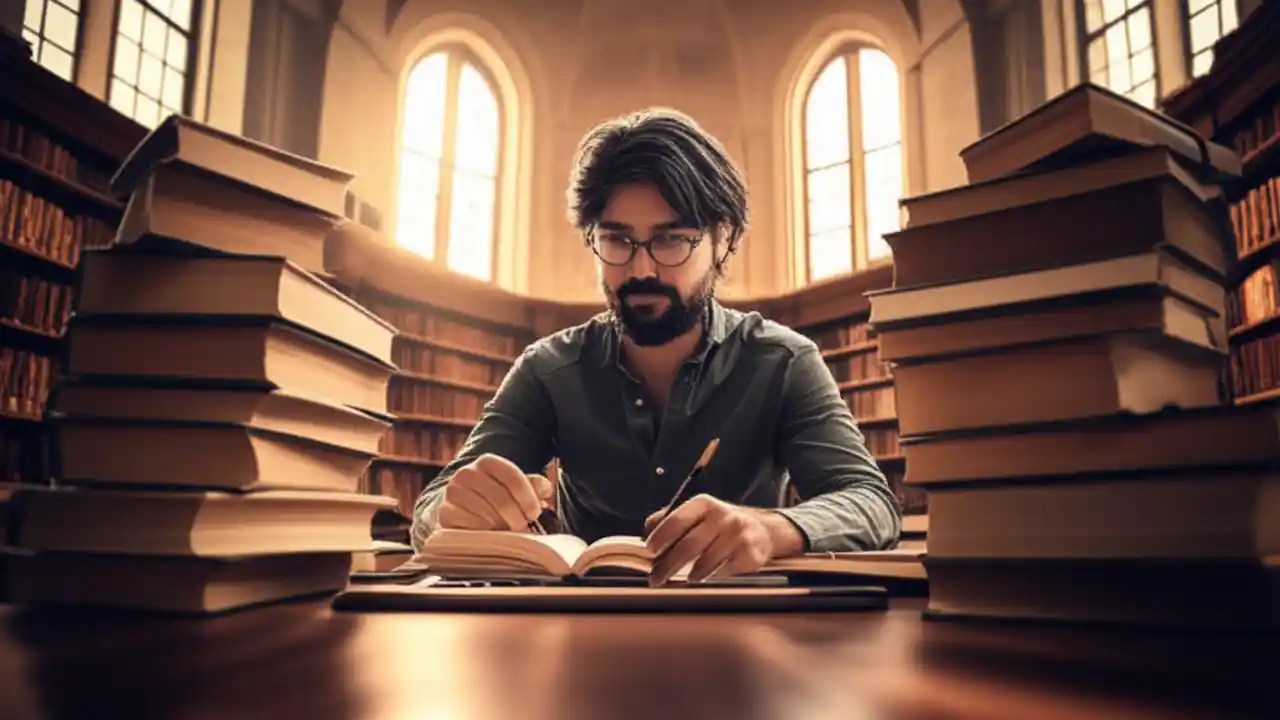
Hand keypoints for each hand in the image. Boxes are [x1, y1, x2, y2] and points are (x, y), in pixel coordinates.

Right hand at [438, 453, 552, 531]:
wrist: (459, 505)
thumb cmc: (492, 496)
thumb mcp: (513, 486)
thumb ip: (532, 485)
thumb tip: (545, 488)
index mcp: (487, 462)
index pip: (513, 477)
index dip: (528, 499)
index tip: (534, 513)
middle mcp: (467, 473)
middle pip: (501, 499)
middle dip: (517, 518)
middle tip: (523, 527)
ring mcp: (453, 492)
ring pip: (487, 515)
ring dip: (502, 528)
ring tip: (508, 531)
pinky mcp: (445, 513)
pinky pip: (471, 527)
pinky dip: (485, 534)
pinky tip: (491, 534)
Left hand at [643, 494, 803, 586]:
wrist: (764, 530)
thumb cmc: (721, 524)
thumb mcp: (698, 513)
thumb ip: (670, 520)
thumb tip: (644, 536)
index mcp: (703, 504)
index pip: (676, 520)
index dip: (660, 537)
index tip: (649, 551)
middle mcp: (722, 516)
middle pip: (688, 546)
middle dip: (668, 566)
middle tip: (655, 580)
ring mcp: (738, 535)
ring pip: (705, 563)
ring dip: (690, 575)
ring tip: (685, 579)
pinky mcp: (751, 554)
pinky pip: (724, 571)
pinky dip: (712, 577)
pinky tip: (708, 577)